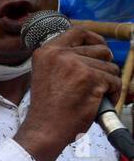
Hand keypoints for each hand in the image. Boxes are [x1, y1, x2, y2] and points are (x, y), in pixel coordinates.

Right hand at [15, 27, 120, 160]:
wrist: (45, 129)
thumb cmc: (48, 107)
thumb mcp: (47, 73)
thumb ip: (64, 59)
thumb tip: (94, 50)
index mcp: (47, 52)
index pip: (77, 32)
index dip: (94, 39)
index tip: (100, 47)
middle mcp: (60, 55)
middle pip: (100, 50)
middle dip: (104, 66)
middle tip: (95, 81)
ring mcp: (76, 66)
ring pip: (111, 67)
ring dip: (108, 82)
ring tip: (93, 95)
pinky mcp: (91, 79)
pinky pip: (115, 81)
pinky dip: (113, 93)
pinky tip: (99, 101)